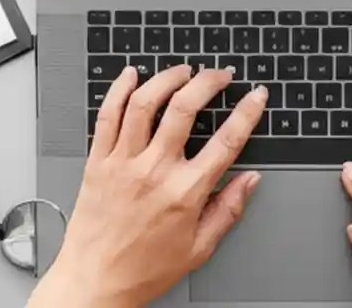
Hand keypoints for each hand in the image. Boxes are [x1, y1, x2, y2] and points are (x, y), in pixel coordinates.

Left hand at [27, 65, 266, 307]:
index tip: (256, 97)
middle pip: (185, 108)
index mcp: (184, 193)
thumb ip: (228, 210)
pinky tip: (131, 76)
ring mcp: (123, 163)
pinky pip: (108, 115)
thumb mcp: (199, 248)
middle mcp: (154, 171)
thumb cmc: (143, 269)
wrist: (95, 281)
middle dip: (208, 82)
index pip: (226, 141)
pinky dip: (119, 90)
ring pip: (146, 103)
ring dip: (168, 78)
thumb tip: (250, 180)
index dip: (247, 113)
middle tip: (219, 75)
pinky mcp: (98, 162)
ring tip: (183, 70)